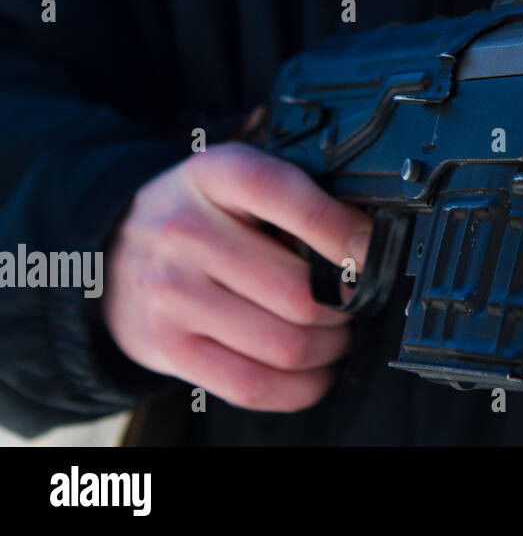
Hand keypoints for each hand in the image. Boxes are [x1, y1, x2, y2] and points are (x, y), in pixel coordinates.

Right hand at [103, 143, 372, 409]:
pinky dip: (301, 387)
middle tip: (355, 301)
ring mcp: (171, 295)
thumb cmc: (198, 211)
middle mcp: (185, 232)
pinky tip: (315, 371)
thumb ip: (294, 198)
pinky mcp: (167, 347)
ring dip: (331, 348)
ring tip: (336, 334)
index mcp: (215, 175)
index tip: (372, 252)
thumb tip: (367, 243)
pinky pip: (253, 385)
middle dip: (346, 306)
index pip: (291, 200)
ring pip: (285, 344)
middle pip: (299, 292)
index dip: (345, 234)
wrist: (110, 245)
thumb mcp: (236, 179)